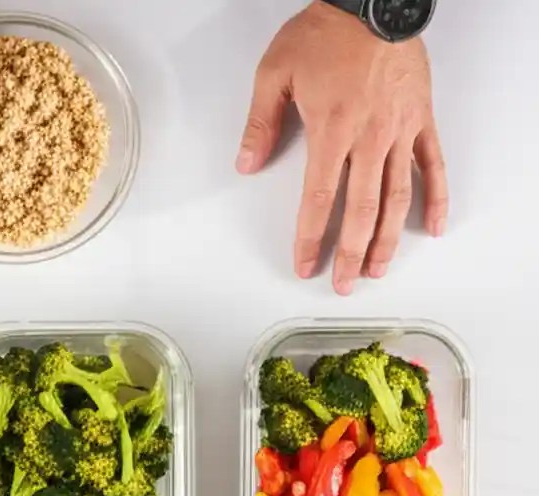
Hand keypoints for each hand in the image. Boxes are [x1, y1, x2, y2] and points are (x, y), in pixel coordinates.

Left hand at [237, 1, 447, 294]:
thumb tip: (246, 164)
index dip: (310, 237)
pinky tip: (431, 227)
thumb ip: (260, 124)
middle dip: (350, 252)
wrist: (373, 3)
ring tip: (378, 269)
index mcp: (329, 131)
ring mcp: (399, 131)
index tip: (306, 264)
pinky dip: (434, 198)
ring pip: (397, 196)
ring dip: (388, 237)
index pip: (318, 199)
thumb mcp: (275, 73)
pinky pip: (432, 165)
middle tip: (344, 284)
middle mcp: (368, 138)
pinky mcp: (421, 119)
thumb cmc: (324, 34)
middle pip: (360, 209)